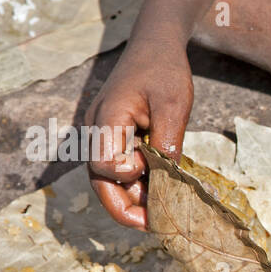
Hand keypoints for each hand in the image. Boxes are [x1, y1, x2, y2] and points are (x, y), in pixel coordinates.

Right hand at [85, 39, 193, 228]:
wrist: (153, 45)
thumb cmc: (164, 70)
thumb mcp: (174, 103)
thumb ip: (168, 140)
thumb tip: (167, 177)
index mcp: (107, 118)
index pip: (105, 164)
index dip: (129, 176)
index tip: (154, 164)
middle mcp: (95, 129)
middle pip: (99, 181)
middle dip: (124, 208)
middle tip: (155, 226)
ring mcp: (100, 134)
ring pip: (106, 180)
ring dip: (131, 199)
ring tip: (161, 213)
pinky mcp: (111, 137)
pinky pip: (115, 169)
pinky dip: (134, 185)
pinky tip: (159, 191)